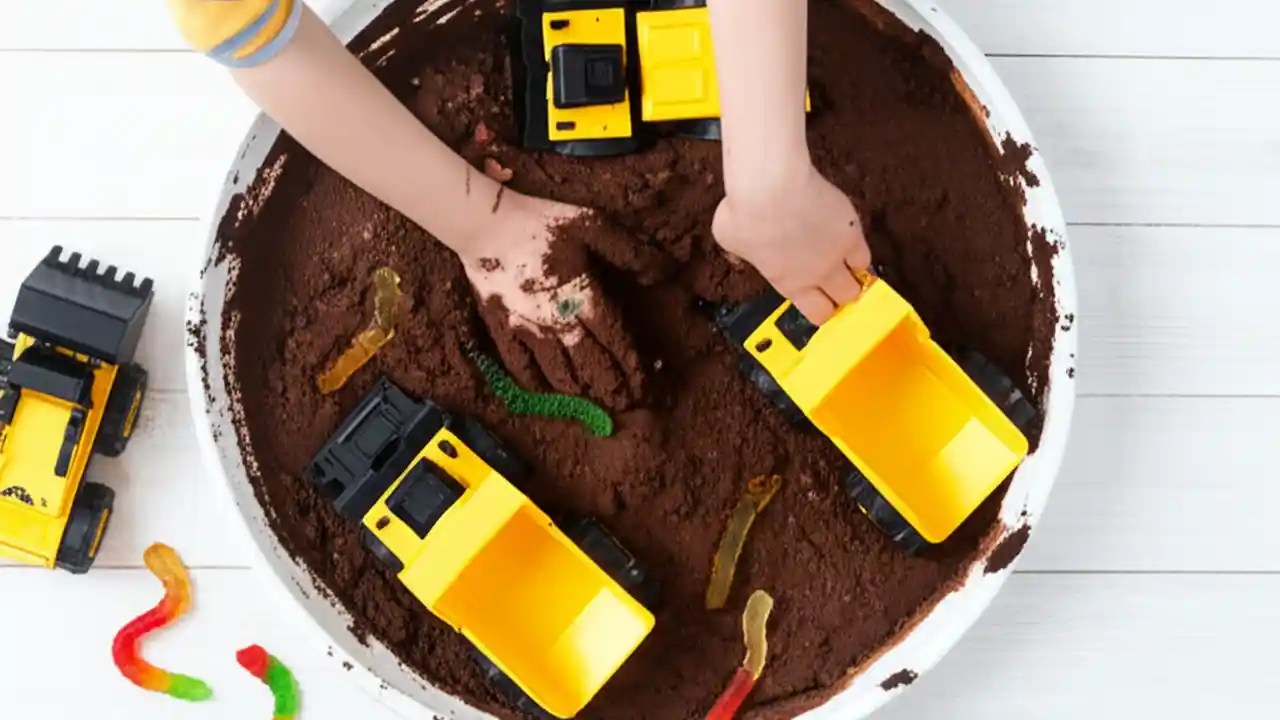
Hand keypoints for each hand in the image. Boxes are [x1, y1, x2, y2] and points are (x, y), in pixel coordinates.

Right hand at [461, 194, 646, 410]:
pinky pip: (522, 369)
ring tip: (595, 403)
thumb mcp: (593, 226)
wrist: (486, 226)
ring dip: (581, 392)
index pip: (616, 342)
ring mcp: (529, 333)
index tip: (646, 382)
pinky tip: (549, 394)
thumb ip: (630, 251)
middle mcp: (560, 324)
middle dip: (612, 388)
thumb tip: (665, 273)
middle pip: (592, 367)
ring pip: (560, 375)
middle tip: (627, 403)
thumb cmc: (542, 224)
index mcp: (586, 298)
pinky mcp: (503, 333)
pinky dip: (538, 387)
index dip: (632, 366)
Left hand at [713, 160, 870, 323]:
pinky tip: (849, 241)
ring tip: (846, 263)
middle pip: (844, 298)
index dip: (821, 309)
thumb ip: (739, 251)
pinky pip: (864, 252)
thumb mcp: (729, 238)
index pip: (817, 313)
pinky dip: (858, 250)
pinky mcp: (851, 232)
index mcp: (789, 283)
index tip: (821, 301)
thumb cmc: (745, 211)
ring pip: (858, 278)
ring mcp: (837, 254)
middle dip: (841, 293)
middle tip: (837, 281)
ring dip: (853, 273)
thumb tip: (739, 248)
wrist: (772, 185)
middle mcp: (817, 275)